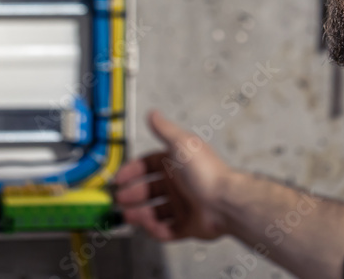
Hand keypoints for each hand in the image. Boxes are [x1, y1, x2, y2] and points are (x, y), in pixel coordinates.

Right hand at [114, 110, 233, 241]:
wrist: (224, 202)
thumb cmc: (205, 172)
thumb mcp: (181, 143)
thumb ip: (164, 129)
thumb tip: (152, 113)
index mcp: (176, 164)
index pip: (148, 166)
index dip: (132, 171)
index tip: (118, 178)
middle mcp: (179, 184)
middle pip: (149, 190)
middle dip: (132, 194)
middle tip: (119, 199)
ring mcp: (183, 206)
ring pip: (154, 211)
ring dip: (139, 214)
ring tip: (128, 216)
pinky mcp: (188, 226)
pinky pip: (167, 230)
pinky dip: (155, 230)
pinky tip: (148, 226)